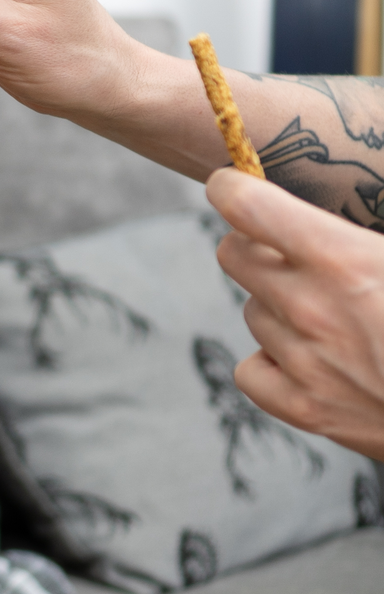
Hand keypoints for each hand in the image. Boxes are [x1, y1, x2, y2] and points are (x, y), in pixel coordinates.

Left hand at [208, 166, 383, 460]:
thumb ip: (362, 234)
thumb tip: (343, 221)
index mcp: (343, 260)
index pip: (248, 208)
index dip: (232, 189)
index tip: (232, 185)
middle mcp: (310, 308)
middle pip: (233, 256)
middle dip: (254, 245)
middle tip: (289, 252)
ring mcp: (303, 361)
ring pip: (252, 312)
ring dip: (277, 307)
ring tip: (331, 314)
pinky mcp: (303, 408)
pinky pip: (250, 370)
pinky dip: (270, 362)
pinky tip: (308, 358)